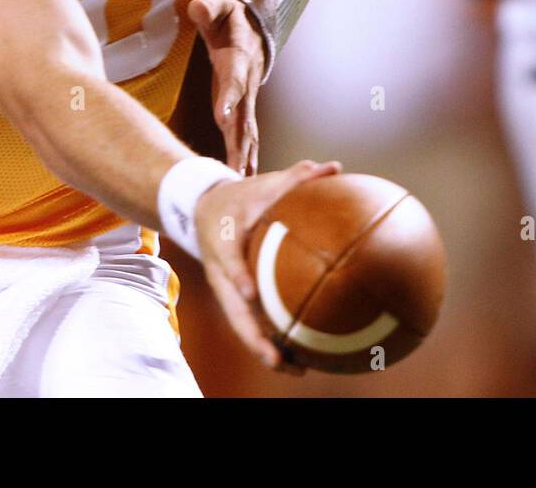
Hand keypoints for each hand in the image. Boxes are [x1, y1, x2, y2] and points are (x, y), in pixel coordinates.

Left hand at [189, 0, 266, 174]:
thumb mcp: (218, 4)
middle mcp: (246, 83)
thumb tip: (197, 8)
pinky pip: (246, 136)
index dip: (229, 98)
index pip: (233, 80)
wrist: (254, 26)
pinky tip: (242, 181)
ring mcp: (247, 98)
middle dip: (239, 145)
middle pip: (244, 117)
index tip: (224, 118)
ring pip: (248, 132)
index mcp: (238, 58)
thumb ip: (208, 7)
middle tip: (234, 170)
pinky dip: (246, 158)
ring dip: (244, 158)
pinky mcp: (243, 109)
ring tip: (240, 186)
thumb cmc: (229, 15)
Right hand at [194, 158, 341, 370]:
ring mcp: (227, 290)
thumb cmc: (239, 197)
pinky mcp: (235, 298)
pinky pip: (253, 321)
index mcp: (222, 243)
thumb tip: (333, 166)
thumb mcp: (261, 184)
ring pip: (243, 326)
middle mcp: (222, 274)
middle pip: (234, 312)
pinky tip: (302, 354)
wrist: (202, 209)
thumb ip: (296, 177)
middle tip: (278, 359)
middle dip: (254, 338)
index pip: (227, 261)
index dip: (237, 276)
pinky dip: (273, 339)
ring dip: (266, 349)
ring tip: (297, 369)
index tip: (248, 291)